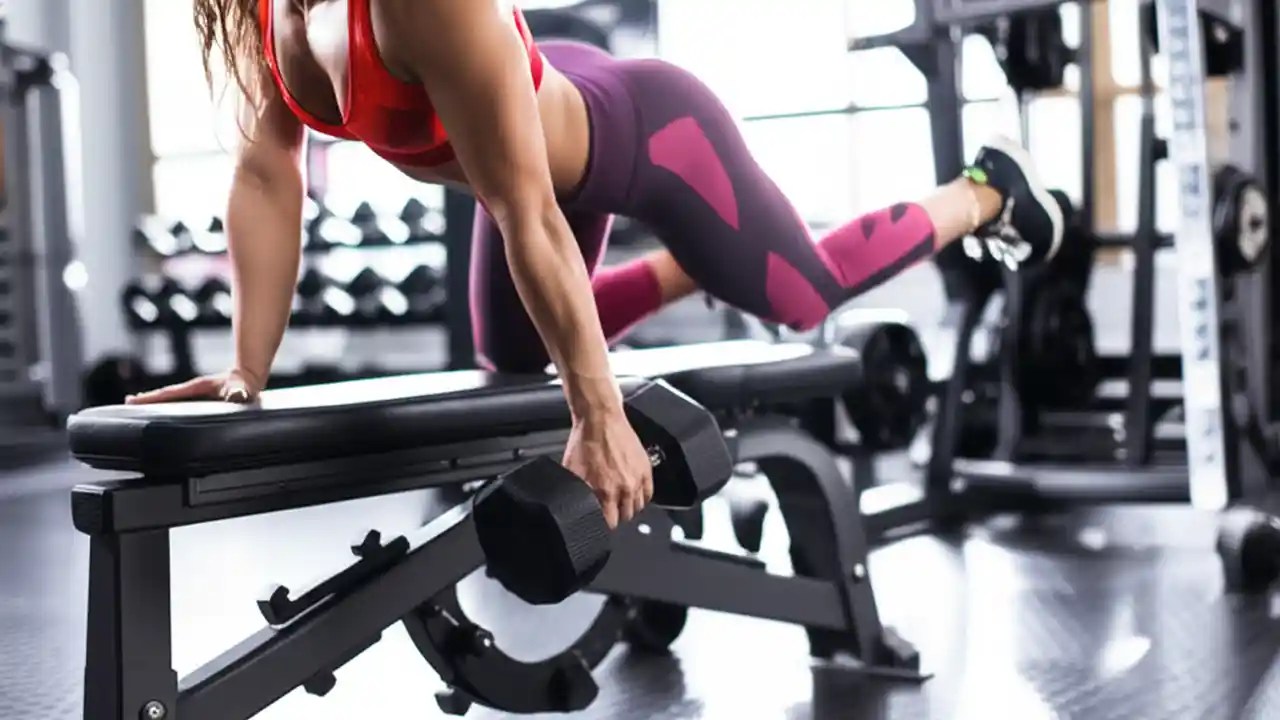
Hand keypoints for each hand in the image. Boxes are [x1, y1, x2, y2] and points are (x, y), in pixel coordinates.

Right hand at [124, 367, 264, 404]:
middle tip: (125, 405)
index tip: (132, 400)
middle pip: (164, 396)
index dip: (151, 398)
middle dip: (145, 400)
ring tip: (134, 411)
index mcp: (197, 387)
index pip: (169, 393)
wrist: (249, 378)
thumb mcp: (243, 389)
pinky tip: (158, 417)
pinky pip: (178, 405)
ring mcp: (194, 395)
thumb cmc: (245, 385)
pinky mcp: (198, 401)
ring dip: (153, 404)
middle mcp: (192, 391)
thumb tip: (238, 396)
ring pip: (170, 400)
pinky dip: (165, 408)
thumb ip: (240, 393)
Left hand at [562, 407, 654, 527]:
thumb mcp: (571, 471)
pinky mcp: (646, 468)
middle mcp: (624, 488)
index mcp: (605, 491)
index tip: (600, 521)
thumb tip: (572, 505)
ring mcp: (637, 478)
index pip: (610, 523)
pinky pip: (649, 493)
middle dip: (616, 516)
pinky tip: (634, 494)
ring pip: (638, 507)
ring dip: (629, 507)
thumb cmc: (585, 441)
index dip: (604, 524)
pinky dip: (642, 496)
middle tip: (609, 510)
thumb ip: (575, 492)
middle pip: (625, 517)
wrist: (599, 418)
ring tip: (620, 502)